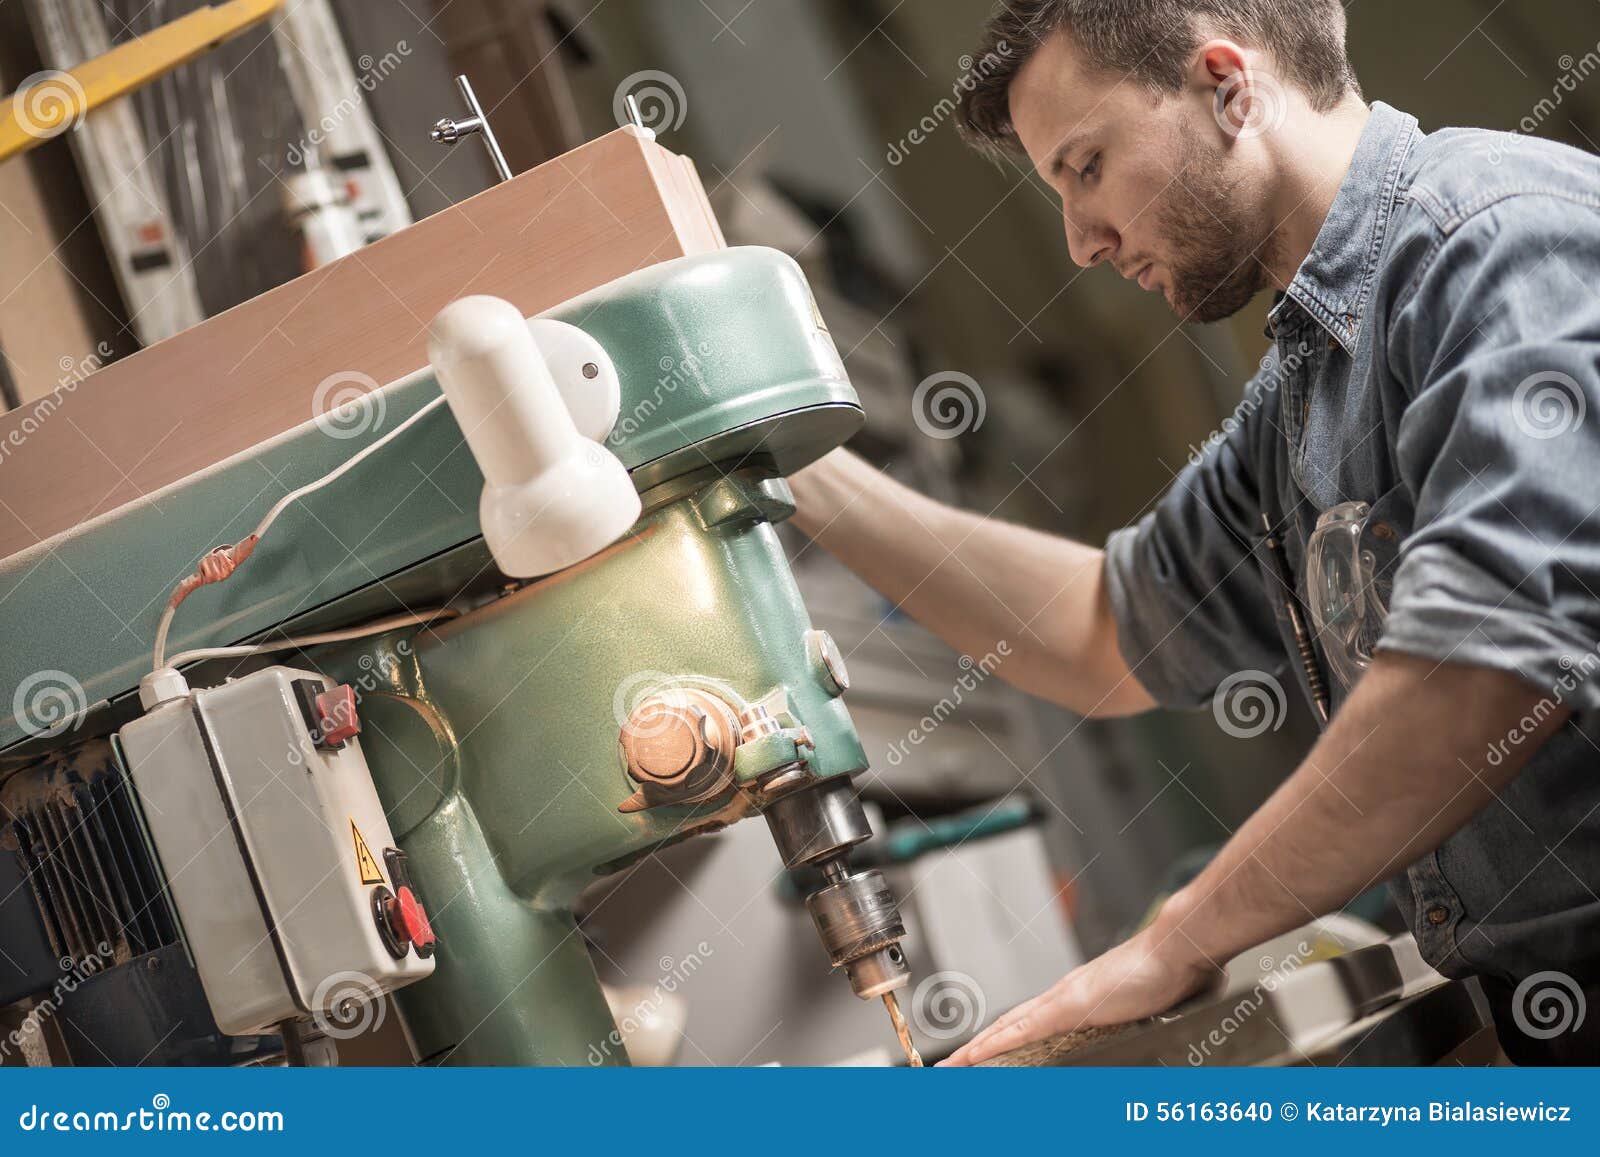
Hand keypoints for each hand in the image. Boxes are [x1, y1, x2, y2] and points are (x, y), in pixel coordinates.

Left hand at [938, 915, 1220, 1065]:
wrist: (1178, 946)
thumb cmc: (1172, 971)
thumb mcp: (1151, 1007)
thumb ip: (1142, 1019)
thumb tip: (1152, 1030)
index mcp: (1080, 996)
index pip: (1031, 1021)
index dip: (1005, 1036)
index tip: (984, 1052)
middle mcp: (1065, 994)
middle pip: (1011, 1024)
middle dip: (980, 1045)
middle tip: (952, 1064)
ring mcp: (1065, 999)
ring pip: (1008, 1028)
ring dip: (979, 1047)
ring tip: (953, 1065)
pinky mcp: (1071, 1005)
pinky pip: (1024, 1029)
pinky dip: (996, 1042)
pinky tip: (976, 1055)